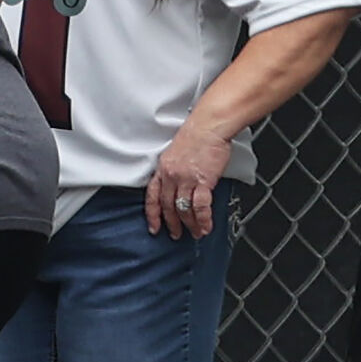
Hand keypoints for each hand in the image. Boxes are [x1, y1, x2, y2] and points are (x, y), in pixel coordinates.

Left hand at [147, 121, 231, 238]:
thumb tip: (179, 185)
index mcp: (162, 169)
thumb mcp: (175, 154)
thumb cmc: (196, 136)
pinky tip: (206, 227)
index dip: (152, 214)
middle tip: (175, 235)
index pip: (152, 196)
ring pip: (183, 209)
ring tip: (195, 234)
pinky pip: (200, 206)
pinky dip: (203, 219)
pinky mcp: (202, 181)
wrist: (208, 126)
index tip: (154, 227)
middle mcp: (171, 176)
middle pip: (167, 206)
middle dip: (171, 223)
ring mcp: (185, 179)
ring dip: (189, 224)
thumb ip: (174, 170)